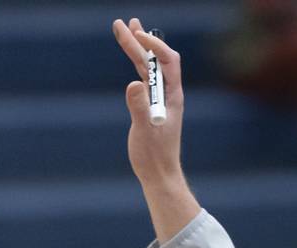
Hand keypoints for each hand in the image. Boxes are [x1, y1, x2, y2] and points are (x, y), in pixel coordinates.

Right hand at [113, 19, 184, 187]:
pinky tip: (131, 56)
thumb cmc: (155, 156)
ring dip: (136, 48)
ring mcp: (159, 100)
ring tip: (124, 29)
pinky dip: (136, 65)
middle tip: (124, 23)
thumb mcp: (144, 131)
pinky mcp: (150, 107)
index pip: (168, 62)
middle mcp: (167, 94)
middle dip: (140, 40)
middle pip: (155, 60)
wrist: (159, 175)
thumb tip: (133, 83)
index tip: (138, 36)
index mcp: (172, 96)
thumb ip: (139, 108)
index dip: (154, 46)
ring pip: (148, 68)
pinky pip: (144, 80)